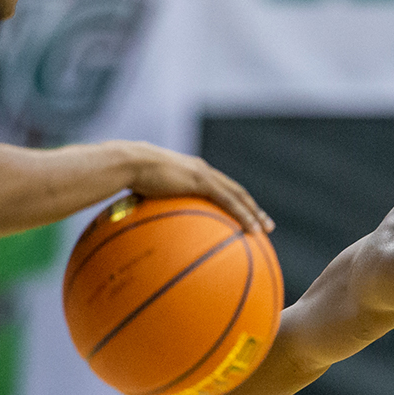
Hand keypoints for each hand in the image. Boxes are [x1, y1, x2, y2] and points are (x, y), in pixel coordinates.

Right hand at [126, 144, 275, 236]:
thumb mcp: (140, 195)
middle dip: (252, 207)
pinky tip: (253, 231)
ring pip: (238, 195)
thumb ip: (147, 209)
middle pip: (235, 190)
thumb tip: (140, 231)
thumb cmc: (127, 178)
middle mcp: (202, 171)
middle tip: (265, 224)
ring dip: (254, 212)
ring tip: (266, 229)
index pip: (219, 188)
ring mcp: (203, 174)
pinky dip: (244, 215)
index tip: (245, 215)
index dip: (234, 202)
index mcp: (190, 173)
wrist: (127, 162)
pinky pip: (229, 201)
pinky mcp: (202, 181)